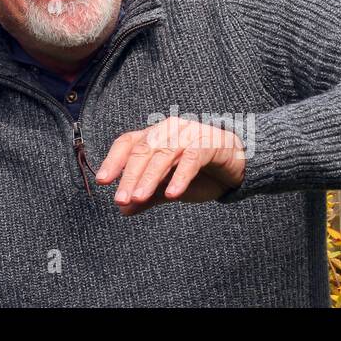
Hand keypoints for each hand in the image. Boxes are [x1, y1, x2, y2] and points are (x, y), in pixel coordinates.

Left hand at [94, 116, 245, 215]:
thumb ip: (148, 196)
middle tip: (120, 199)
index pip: (127, 143)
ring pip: (163, 154)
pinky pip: (191, 159)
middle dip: (129, 176)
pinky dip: (180, 176)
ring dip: (149, 178)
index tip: (101, 182)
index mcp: (154, 136)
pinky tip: (172, 194)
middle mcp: (168, 130)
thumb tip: (124, 210)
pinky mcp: (208, 143)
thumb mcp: (170, 187)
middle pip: (142, 150)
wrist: (239, 166)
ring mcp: (188, 134)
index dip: (113, 160)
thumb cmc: (201, 173)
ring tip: (138, 198)